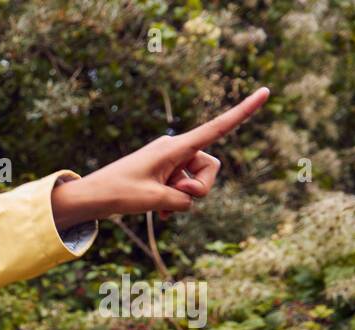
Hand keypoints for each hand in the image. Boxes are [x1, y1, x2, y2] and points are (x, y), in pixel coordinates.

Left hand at [51, 87, 269, 228]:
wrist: (89, 196)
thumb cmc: (117, 194)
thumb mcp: (154, 200)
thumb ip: (181, 200)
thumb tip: (188, 199)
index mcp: (175, 147)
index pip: (216, 128)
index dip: (242, 112)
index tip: (266, 92)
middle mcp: (175, 149)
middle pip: (209, 167)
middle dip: (201, 186)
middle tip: (174, 196)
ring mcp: (168, 161)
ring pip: (196, 181)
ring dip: (184, 196)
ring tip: (159, 206)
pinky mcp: (162, 173)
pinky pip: (182, 188)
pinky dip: (175, 200)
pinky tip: (160, 213)